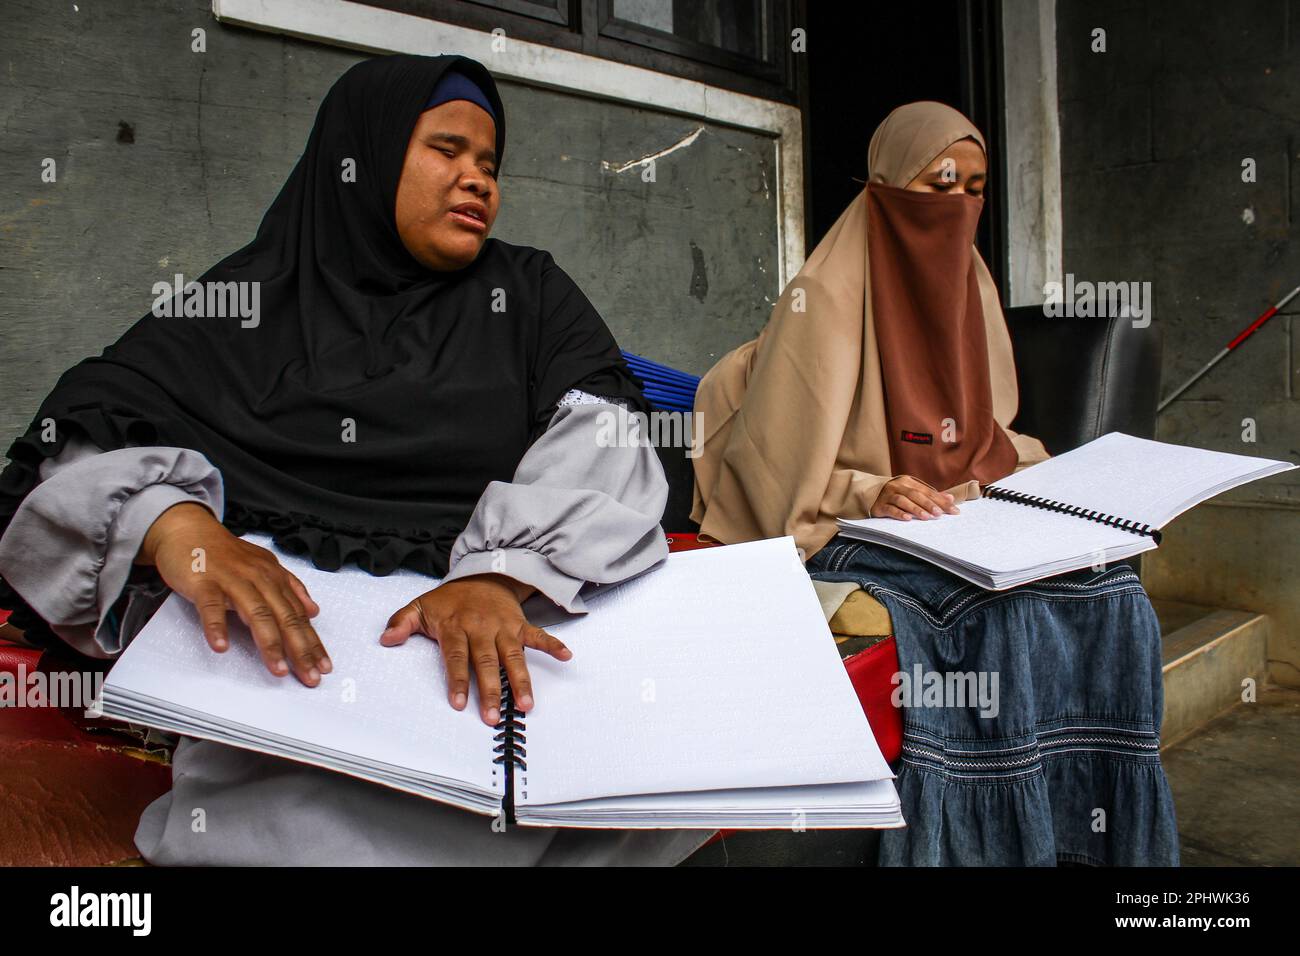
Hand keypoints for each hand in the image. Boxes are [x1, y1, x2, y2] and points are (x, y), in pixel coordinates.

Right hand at [136, 502, 329, 686]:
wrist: (189, 530)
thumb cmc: (226, 554)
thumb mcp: (264, 567)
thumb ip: (290, 588)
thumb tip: (313, 610)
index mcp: (274, 578)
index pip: (298, 615)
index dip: (312, 642)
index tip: (324, 666)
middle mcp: (258, 578)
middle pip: (284, 617)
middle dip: (300, 649)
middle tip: (310, 676)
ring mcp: (231, 580)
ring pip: (256, 613)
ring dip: (269, 643)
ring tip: (278, 669)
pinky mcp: (204, 581)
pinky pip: (211, 606)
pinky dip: (217, 626)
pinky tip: (222, 646)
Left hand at [379, 573, 571, 725]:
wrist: (482, 574)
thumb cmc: (450, 599)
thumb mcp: (420, 606)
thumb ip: (401, 622)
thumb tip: (385, 639)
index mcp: (456, 627)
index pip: (455, 657)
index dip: (456, 680)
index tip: (458, 703)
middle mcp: (481, 629)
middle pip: (486, 663)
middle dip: (490, 691)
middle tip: (492, 717)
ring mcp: (503, 627)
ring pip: (513, 657)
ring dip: (521, 681)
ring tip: (525, 705)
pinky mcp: (520, 625)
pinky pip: (538, 636)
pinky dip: (552, 645)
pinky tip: (566, 657)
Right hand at [870, 475, 960, 520]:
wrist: (870, 495)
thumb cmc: (897, 495)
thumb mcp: (913, 492)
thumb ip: (931, 496)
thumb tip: (951, 498)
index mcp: (908, 481)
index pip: (927, 491)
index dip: (940, 500)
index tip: (953, 510)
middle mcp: (897, 486)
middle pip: (915, 494)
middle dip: (929, 504)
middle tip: (939, 514)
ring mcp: (887, 495)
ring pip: (902, 501)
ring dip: (915, 509)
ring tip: (927, 517)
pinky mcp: (879, 505)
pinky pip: (890, 509)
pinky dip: (899, 514)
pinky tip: (907, 519)